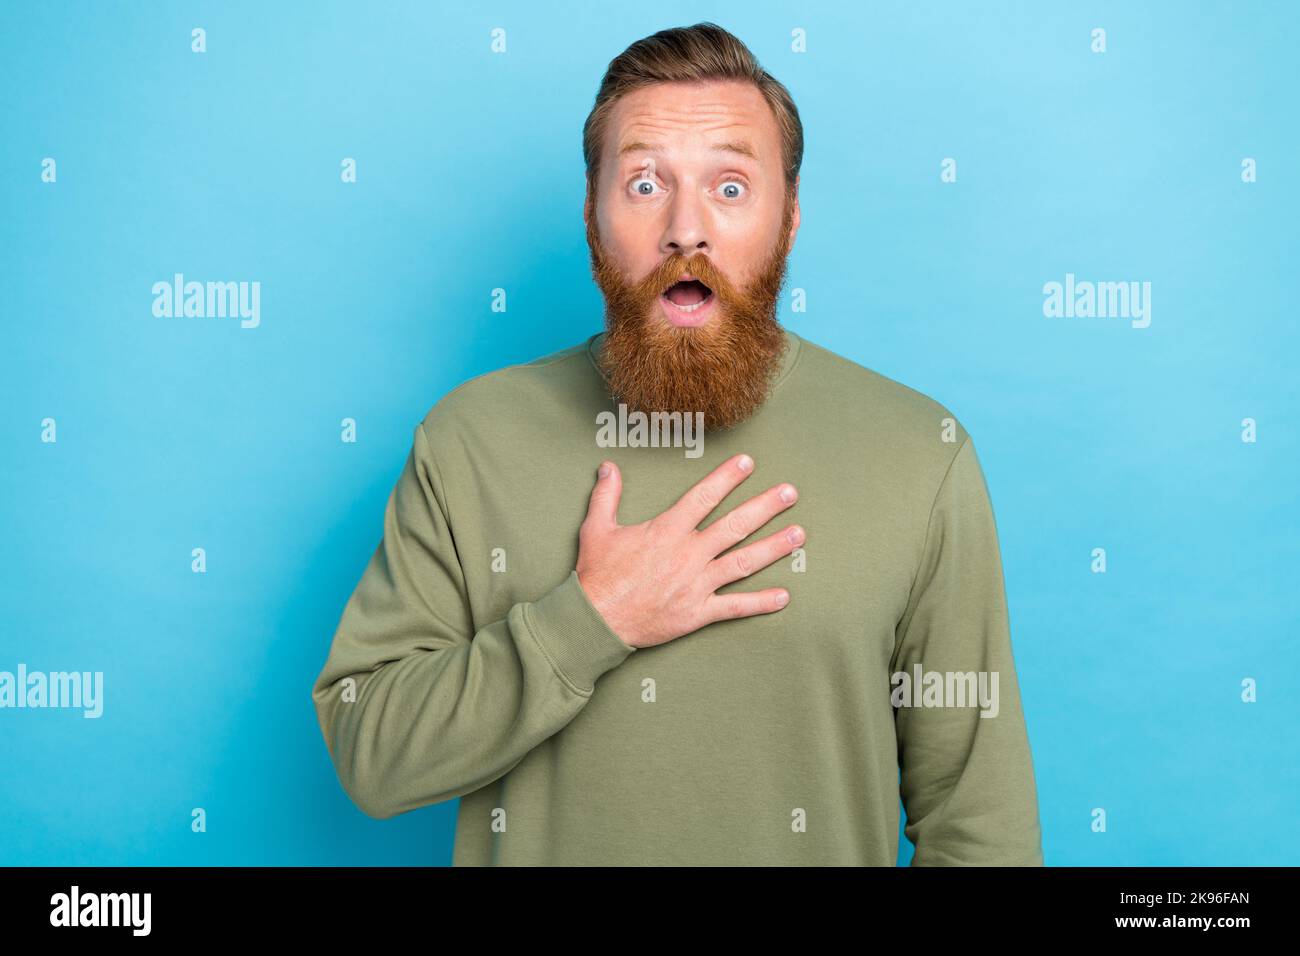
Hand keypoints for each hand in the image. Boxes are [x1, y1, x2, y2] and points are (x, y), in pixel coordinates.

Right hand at [575, 454, 802, 648]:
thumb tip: (608, 467)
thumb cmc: (597, 575)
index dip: (727, 478)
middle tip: (790, 493)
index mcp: (667, 531)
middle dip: (765, 507)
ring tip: (799, 535)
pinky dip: (760, 603)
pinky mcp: (698, 612)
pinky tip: (783, 596)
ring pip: (743, 562)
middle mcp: (688, 554)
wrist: (596, 620)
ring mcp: (697, 584)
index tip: (748, 463)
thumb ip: (607, 496)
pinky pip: (735, 607)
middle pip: (735, 525)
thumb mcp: (597, 529)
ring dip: (774, 548)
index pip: (704, 497)